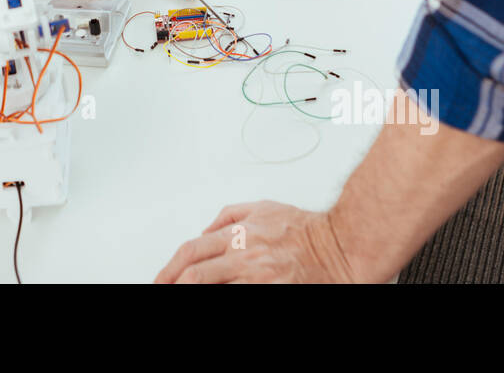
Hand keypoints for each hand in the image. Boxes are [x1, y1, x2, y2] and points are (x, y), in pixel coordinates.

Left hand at [155, 201, 358, 282]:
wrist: (342, 245)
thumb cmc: (307, 230)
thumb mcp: (264, 208)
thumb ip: (230, 215)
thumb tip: (207, 230)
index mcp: (239, 233)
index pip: (193, 251)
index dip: (171, 268)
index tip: (162, 279)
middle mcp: (245, 255)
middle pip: (196, 274)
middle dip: (173, 283)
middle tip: (162, 289)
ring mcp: (258, 277)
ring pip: (213, 287)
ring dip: (193, 291)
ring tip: (181, 293)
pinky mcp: (272, 291)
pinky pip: (238, 295)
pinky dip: (224, 295)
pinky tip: (219, 294)